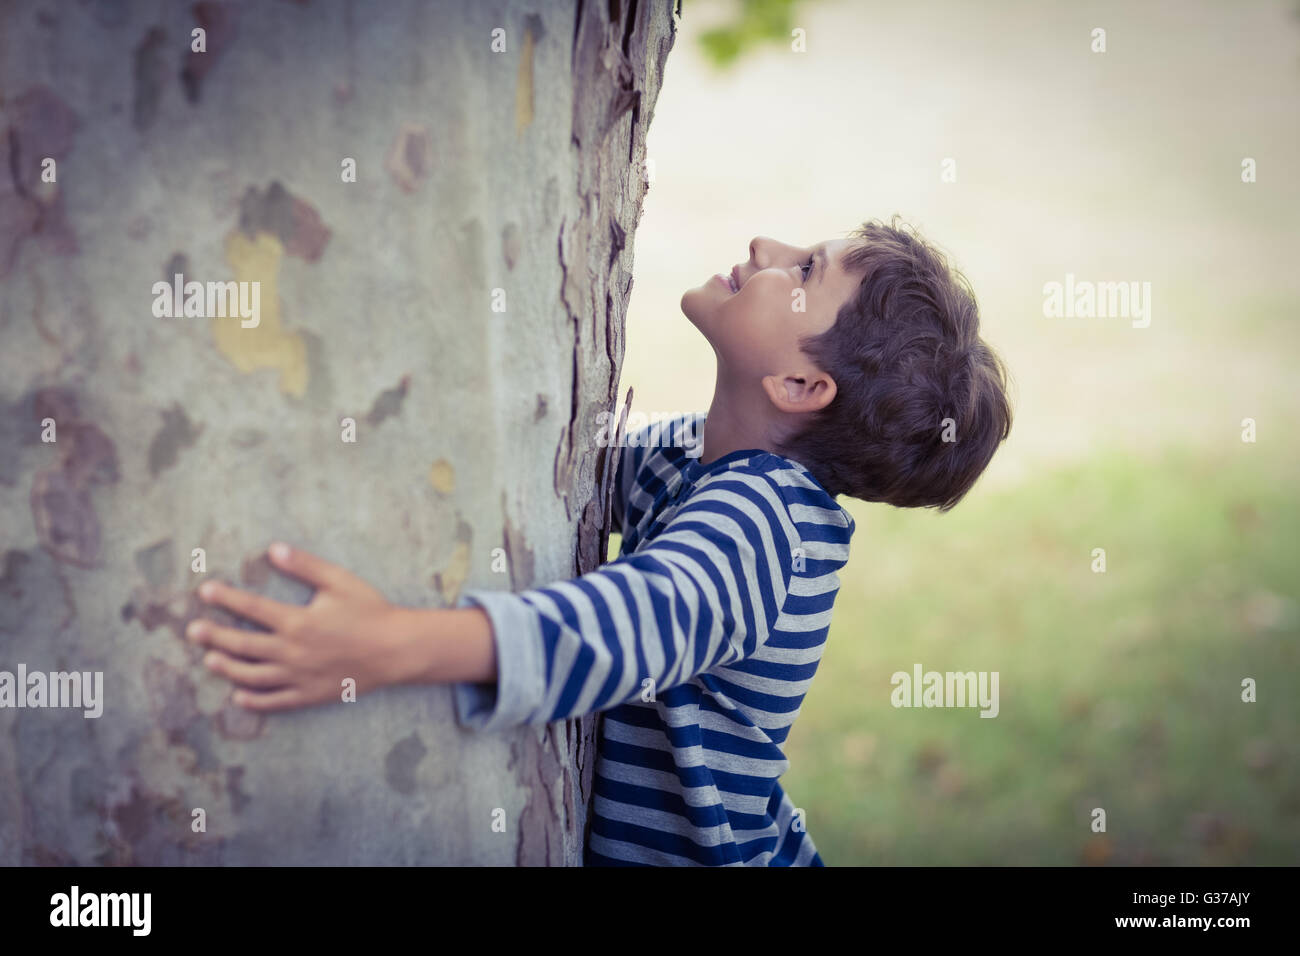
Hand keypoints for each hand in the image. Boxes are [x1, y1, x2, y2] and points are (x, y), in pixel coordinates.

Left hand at [188, 542, 403, 711]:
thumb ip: (305, 566)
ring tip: (210, 660)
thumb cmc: (371, 611)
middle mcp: (292, 651)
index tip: (205, 591)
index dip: (226, 598)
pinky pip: (275, 701)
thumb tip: (274, 549)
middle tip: (193, 630)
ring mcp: (299, 676)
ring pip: (252, 676)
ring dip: (227, 668)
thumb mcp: (340, 581)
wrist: (397, 650)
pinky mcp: (310, 695)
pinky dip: (254, 701)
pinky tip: (239, 697)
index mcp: (297, 621)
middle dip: (214, 635)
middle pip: (243, 644)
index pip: (252, 607)